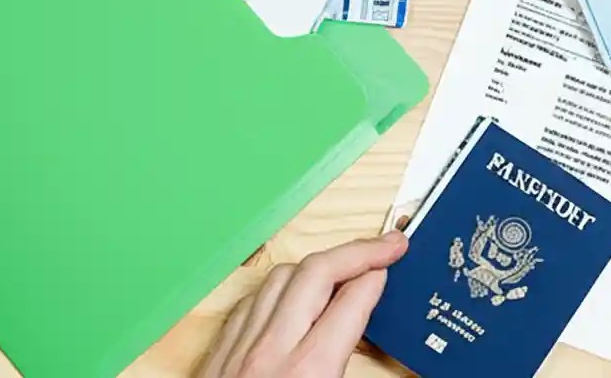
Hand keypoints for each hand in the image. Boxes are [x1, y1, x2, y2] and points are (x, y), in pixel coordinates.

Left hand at [197, 232, 407, 377]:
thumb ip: (351, 370)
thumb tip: (365, 339)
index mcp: (308, 374)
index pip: (351, 302)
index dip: (378, 276)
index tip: (394, 266)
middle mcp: (271, 353)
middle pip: (318, 273)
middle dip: (358, 251)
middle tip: (388, 246)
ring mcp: (239, 351)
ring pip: (281, 279)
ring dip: (318, 265)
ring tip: (345, 265)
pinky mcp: (216, 356)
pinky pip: (251, 303)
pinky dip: (280, 288)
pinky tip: (294, 295)